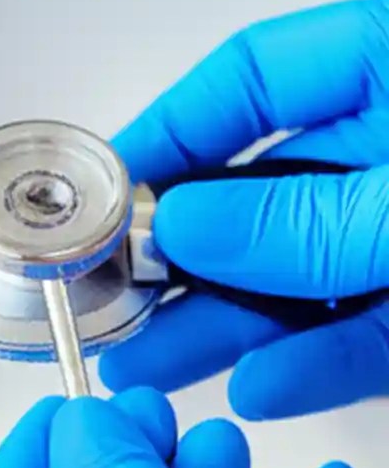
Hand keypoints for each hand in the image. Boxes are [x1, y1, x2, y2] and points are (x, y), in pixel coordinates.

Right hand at [99, 0, 388, 418]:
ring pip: (301, 277)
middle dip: (179, 257)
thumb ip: (311, 221)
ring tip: (151, 364)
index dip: (169, 132)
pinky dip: (312, 364)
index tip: (105, 190)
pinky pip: (366, 334)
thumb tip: (190, 226)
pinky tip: (258, 387)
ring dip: (225, 325)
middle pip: (259, 195)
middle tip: (111, 297)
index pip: (252, 81)